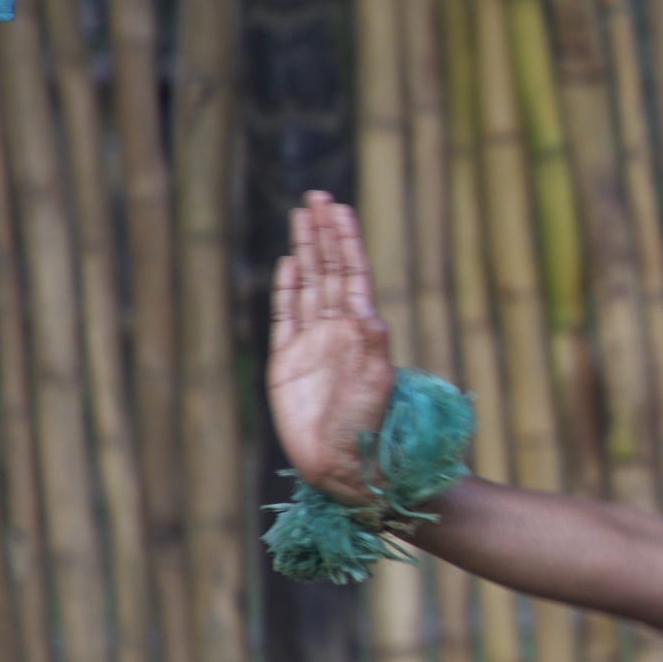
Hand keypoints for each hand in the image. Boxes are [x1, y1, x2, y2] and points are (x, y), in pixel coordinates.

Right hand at [268, 192, 396, 501]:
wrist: (343, 465)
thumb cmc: (367, 429)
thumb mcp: (377, 386)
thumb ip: (373, 349)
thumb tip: (371, 315)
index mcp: (361, 329)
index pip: (352, 272)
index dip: (346, 240)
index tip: (340, 207)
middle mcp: (336, 330)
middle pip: (329, 269)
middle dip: (324, 233)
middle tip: (318, 196)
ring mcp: (311, 344)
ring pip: (308, 285)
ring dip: (307, 250)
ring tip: (304, 216)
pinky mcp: (286, 363)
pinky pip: (286, 316)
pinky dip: (288, 289)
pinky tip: (291, 264)